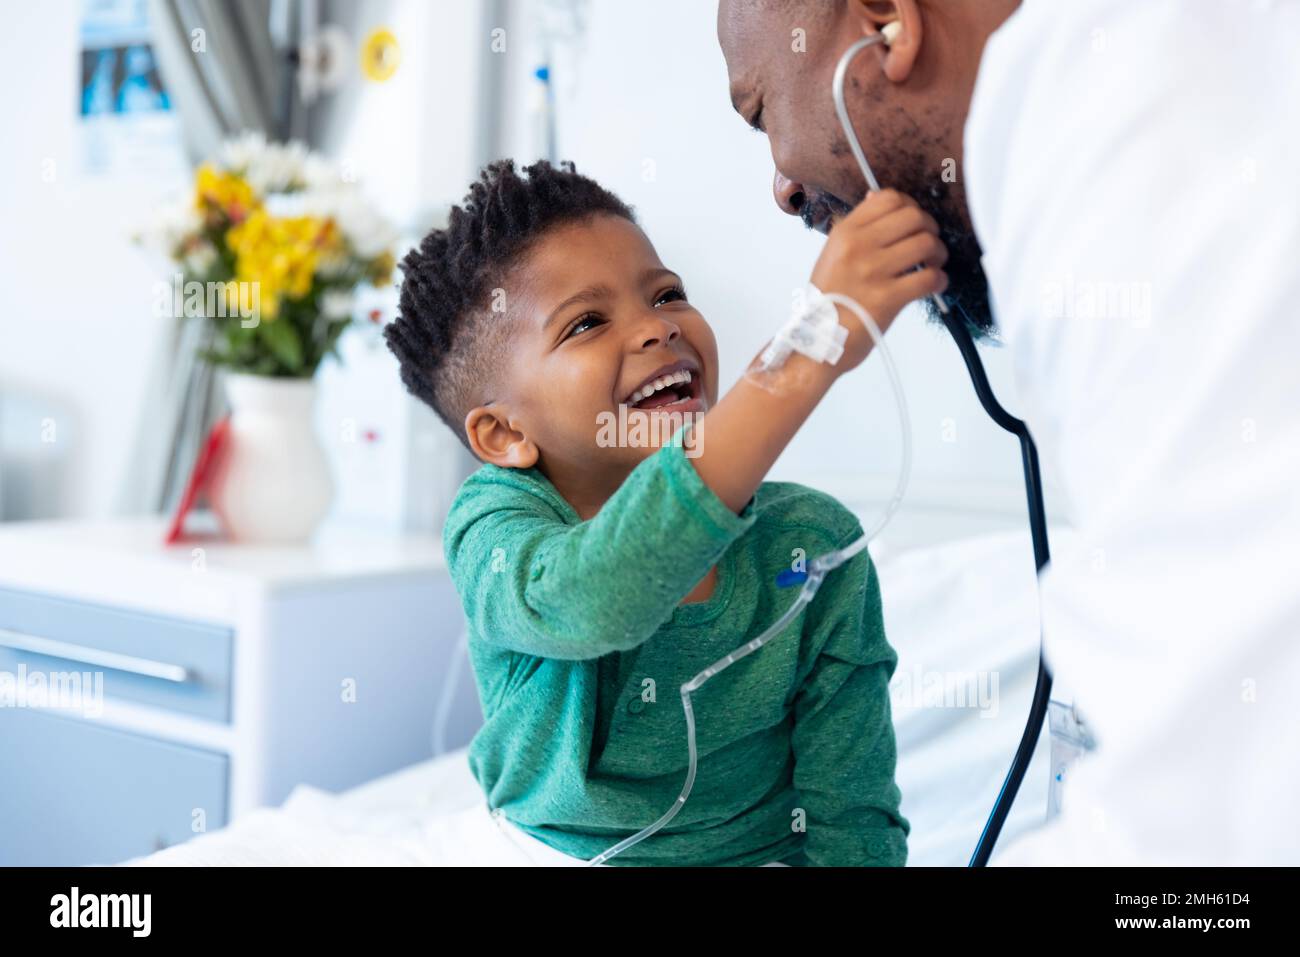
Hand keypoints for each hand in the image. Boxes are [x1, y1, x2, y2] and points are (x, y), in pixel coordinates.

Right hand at [809, 189, 948, 371]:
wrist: (817, 340)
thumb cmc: (829, 299)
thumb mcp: (832, 254)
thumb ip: (856, 227)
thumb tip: (876, 196)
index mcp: (845, 232)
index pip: (889, 198)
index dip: (910, 206)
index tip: (913, 223)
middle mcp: (858, 246)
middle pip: (913, 217)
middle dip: (930, 229)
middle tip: (929, 245)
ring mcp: (872, 272)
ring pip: (926, 244)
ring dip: (939, 254)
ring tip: (934, 265)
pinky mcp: (887, 299)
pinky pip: (928, 278)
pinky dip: (939, 280)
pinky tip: (934, 285)